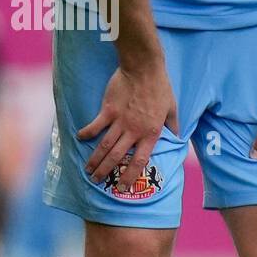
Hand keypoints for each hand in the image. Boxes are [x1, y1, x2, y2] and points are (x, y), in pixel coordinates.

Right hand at [79, 63, 178, 187]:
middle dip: (106, 172)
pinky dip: (86, 133)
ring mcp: (119, 121)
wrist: (144, 68)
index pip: (139, 161)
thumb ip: (173, 125)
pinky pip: (95, 126)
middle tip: (96, 181)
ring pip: (104, 146)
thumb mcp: (172, 108)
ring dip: (95, 160)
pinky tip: (79, 138)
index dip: (130, 177)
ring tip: (87, 170)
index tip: (122, 188)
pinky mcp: (108, 110)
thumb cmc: (160, 87)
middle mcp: (134, 131)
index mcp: (150, 133)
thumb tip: (177, 136)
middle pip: (117, 157)